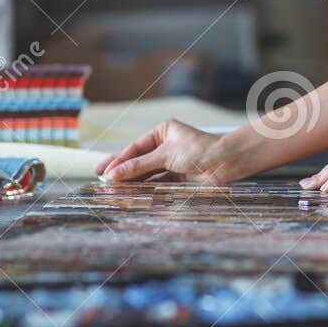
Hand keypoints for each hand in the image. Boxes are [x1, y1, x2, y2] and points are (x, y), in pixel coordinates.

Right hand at [94, 119, 238, 184]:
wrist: (225, 163)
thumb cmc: (199, 150)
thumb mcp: (164, 155)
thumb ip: (138, 166)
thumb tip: (114, 174)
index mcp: (163, 132)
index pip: (135, 148)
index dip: (119, 160)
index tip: (104, 171)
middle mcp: (166, 146)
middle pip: (139, 161)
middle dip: (122, 171)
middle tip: (102, 179)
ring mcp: (172, 162)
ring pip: (147, 173)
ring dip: (132, 182)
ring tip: (114, 190)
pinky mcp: (178, 177)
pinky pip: (157, 183)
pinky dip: (145, 188)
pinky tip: (132, 193)